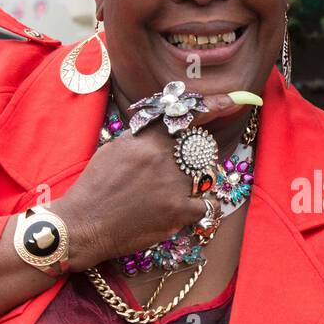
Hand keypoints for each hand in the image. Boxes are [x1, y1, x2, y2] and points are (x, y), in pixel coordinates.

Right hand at [52, 92, 255, 268]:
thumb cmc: (96, 187)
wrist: (85, 224)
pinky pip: (208, 206)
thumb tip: (164, 125)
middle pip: (200, 149)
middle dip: (196, 158)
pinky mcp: (178, 212)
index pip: (188, 116)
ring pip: (205, 177)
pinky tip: (189, 211)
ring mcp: (173, 186)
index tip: (238, 99)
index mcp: (148, 140)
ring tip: (169, 193)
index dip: (216, 105)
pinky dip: (203, 209)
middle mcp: (164, 159)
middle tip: (178, 171)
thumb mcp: (114, 149)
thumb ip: (143, 136)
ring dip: (196, 184)